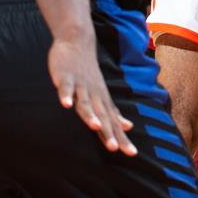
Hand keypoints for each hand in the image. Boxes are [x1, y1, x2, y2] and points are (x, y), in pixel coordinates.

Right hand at [48, 36, 136, 154]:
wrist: (78, 43)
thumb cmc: (90, 74)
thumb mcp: (103, 94)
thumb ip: (113, 112)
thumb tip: (128, 126)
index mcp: (102, 102)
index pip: (114, 124)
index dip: (122, 138)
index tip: (132, 154)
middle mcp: (94, 96)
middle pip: (102, 116)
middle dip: (108, 132)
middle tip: (115, 148)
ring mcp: (80, 86)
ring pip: (86, 103)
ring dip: (90, 115)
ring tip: (95, 127)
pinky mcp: (66, 77)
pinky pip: (66, 88)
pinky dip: (65, 96)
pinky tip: (65, 105)